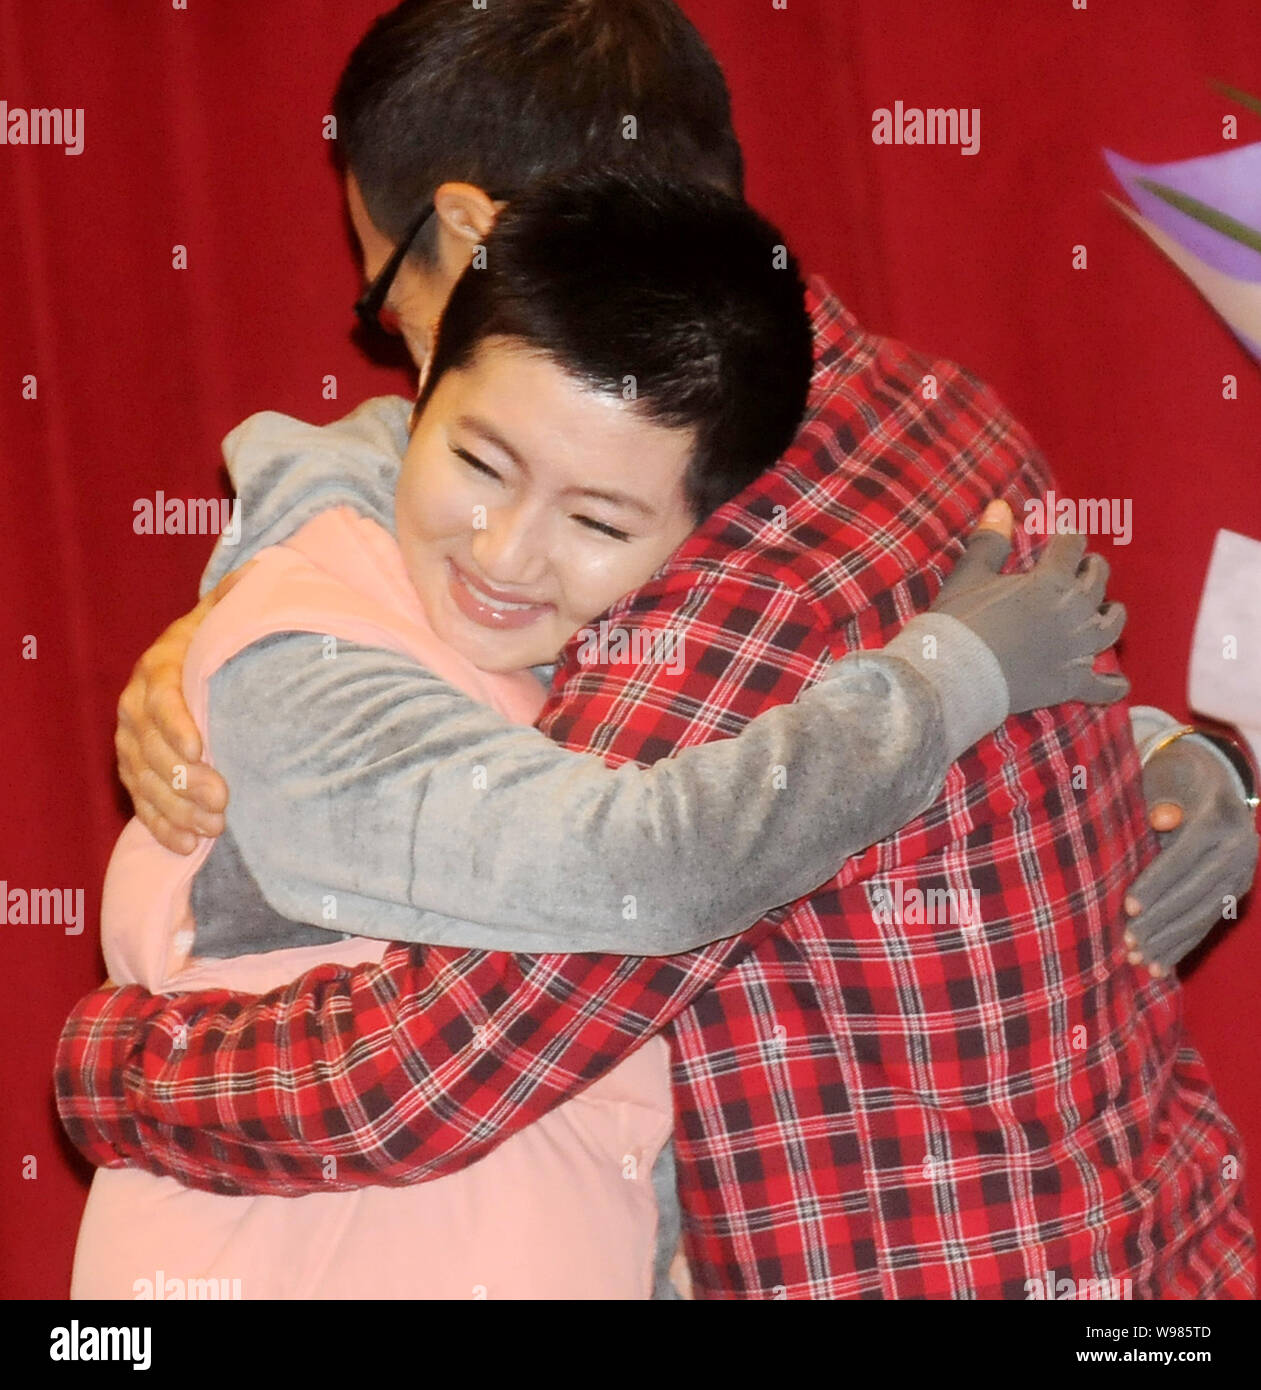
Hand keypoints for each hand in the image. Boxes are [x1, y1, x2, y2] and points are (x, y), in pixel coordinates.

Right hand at [115, 565, 251, 853]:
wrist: (209, 656)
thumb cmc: (234, 635)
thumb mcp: (239, 609)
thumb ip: (248, 595)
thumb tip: (266, 570)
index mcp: (163, 660)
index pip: (162, 691)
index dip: (176, 720)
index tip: (200, 747)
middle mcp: (138, 700)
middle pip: (151, 744)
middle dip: (184, 777)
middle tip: (223, 803)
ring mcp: (133, 738)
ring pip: (143, 778)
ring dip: (175, 808)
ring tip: (212, 830)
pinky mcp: (138, 767)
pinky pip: (140, 800)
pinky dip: (160, 824)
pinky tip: (185, 845)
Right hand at [931, 501, 1129, 712]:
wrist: (956, 675)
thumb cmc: (960, 623)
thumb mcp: (969, 576)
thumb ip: (990, 541)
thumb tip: (1001, 506)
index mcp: (1051, 581)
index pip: (1071, 545)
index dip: (1069, 534)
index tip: (1065, 530)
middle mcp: (1074, 611)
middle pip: (1098, 581)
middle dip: (1092, 568)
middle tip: (1084, 566)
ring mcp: (1078, 648)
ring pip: (1111, 626)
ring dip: (1111, 613)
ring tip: (1107, 608)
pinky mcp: (1072, 683)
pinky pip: (1104, 686)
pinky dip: (1113, 685)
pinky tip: (1119, 683)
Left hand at [1122, 735, 1258, 975]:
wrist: (1215, 785)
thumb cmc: (1174, 785)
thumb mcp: (1165, 784)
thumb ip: (1159, 801)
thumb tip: (1160, 819)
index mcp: (1218, 819)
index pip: (1184, 858)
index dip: (1156, 883)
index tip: (1128, 906)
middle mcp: (1238, 850)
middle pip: (1196, 892)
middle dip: (1160, 920)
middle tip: (1127, 942)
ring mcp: (1241, 874)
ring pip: (1204, 914)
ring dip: (1169, 942)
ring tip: (1137, 960)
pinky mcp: (1236, 893)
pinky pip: (1207, 923)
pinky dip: (1182, 946)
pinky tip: (1158, 967)